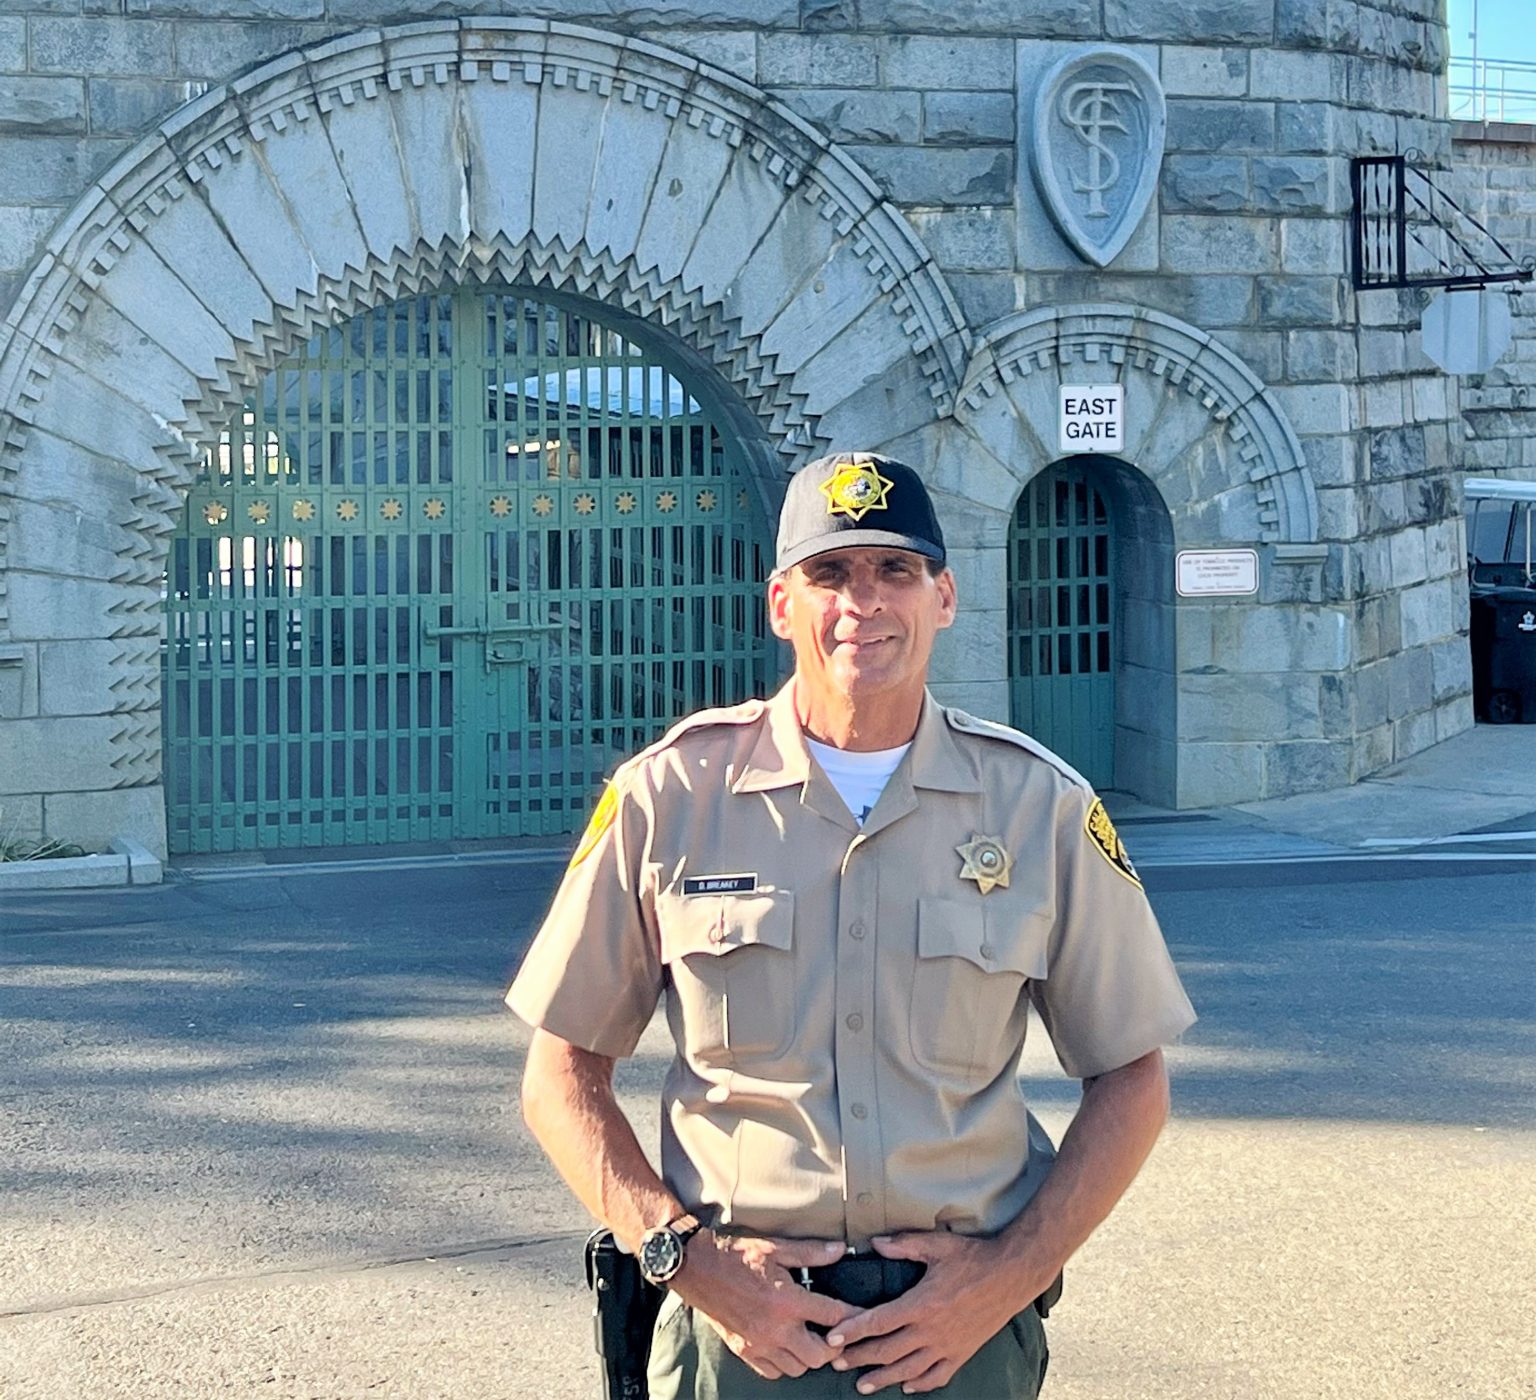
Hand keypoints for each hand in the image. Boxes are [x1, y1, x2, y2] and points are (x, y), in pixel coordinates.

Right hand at [670, 1232, 858, 1379]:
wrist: (697, 1269)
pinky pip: (773, 1372)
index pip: (833, 1317)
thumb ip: (811, 1252)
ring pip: (798, 1367)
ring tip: (811, 1338)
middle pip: (819, 1355)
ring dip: (809, 1356)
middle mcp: (776, 1328)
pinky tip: (787, 1346)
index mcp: (787, 1301)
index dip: (853, 1317)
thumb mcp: (776, 1247)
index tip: (864, 1317)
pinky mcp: (744, 1351)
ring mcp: (759, 1344)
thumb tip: (840, 1250)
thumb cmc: (736, 1255)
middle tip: (836, 1332)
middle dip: (834, 1346)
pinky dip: (785, 1364)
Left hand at [827, 1232, 1050, 1394]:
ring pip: (909, 1370)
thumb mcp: (937, 1244)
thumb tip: (875, 1243)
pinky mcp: (963, 1353)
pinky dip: (920, 1384)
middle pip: (888, 1350)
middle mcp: (932, 1330)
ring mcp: (948, 1346)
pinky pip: (937, 1375)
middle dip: (859, 1358)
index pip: (879, 1321)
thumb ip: (904, 1244)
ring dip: (883, 1378)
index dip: (853, 1331)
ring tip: (862, 1385)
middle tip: (836, 1362)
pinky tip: (907, 1386)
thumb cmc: (973, 1257)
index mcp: (922, 1304)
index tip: (833, 1338)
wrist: (1012, 1274)